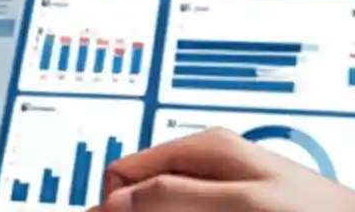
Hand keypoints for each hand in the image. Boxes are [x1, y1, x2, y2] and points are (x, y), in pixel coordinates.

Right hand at [88, 127, 354, 211]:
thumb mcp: (241, 204)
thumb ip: (176, 195)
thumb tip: (118, 200)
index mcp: (204, 150)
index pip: (123, 173)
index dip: (113, 207)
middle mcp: (206, 167)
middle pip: (142, 194)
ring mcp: (219, 192)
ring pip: (163, 211)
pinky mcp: (232, 211)